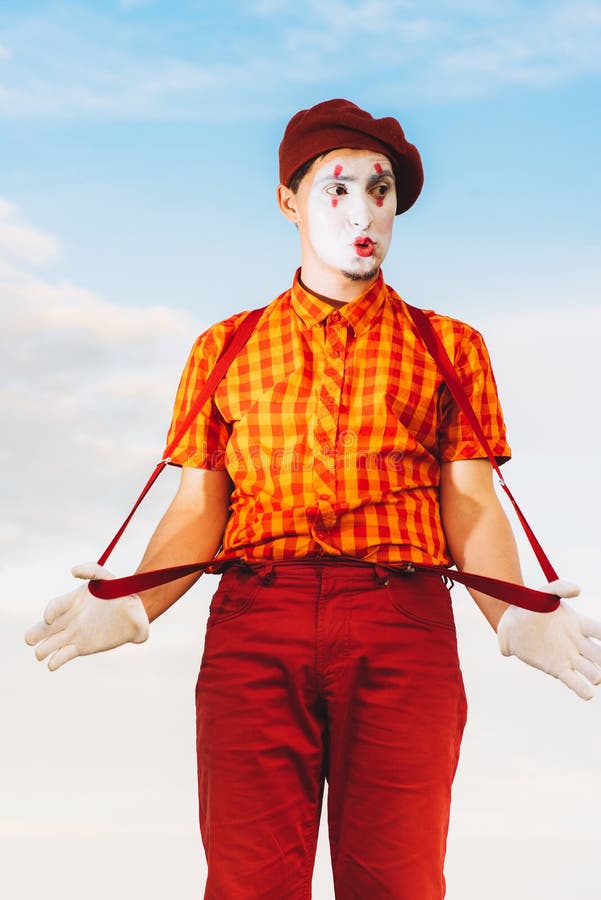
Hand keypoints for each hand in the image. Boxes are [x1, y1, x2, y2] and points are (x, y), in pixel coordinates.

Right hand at [25, 563, 148, 670]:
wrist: (135, 611)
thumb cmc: (120, 590)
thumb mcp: (107, 577)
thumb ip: (92, 570)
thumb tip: (73, 571)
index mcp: (73, 601)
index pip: (55, 606)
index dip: (50, 612)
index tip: (50, 619)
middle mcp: (69, 618)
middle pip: (44, 628)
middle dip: (35, 634)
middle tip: (30, 640)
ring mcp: (74, 634)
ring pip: (50, 644)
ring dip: (43, 650)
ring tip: (40, 655)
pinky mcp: (81, 647)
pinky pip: (63, 655)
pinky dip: (56, 661)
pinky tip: (52, 664)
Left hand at [497, 580, 600, 699]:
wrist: (511, 619)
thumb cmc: (532, 602)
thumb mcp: (546, 591)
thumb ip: (561, 587)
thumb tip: (578, 590)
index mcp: (579, 624)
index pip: (598, 630)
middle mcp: (578, 643)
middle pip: (598, 654)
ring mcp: (569, 657)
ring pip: (589, 669)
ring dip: (595, 675)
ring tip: (596, 678)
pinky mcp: (557, 669)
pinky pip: (573, 681)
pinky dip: (581, 689)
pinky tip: (588, 695)